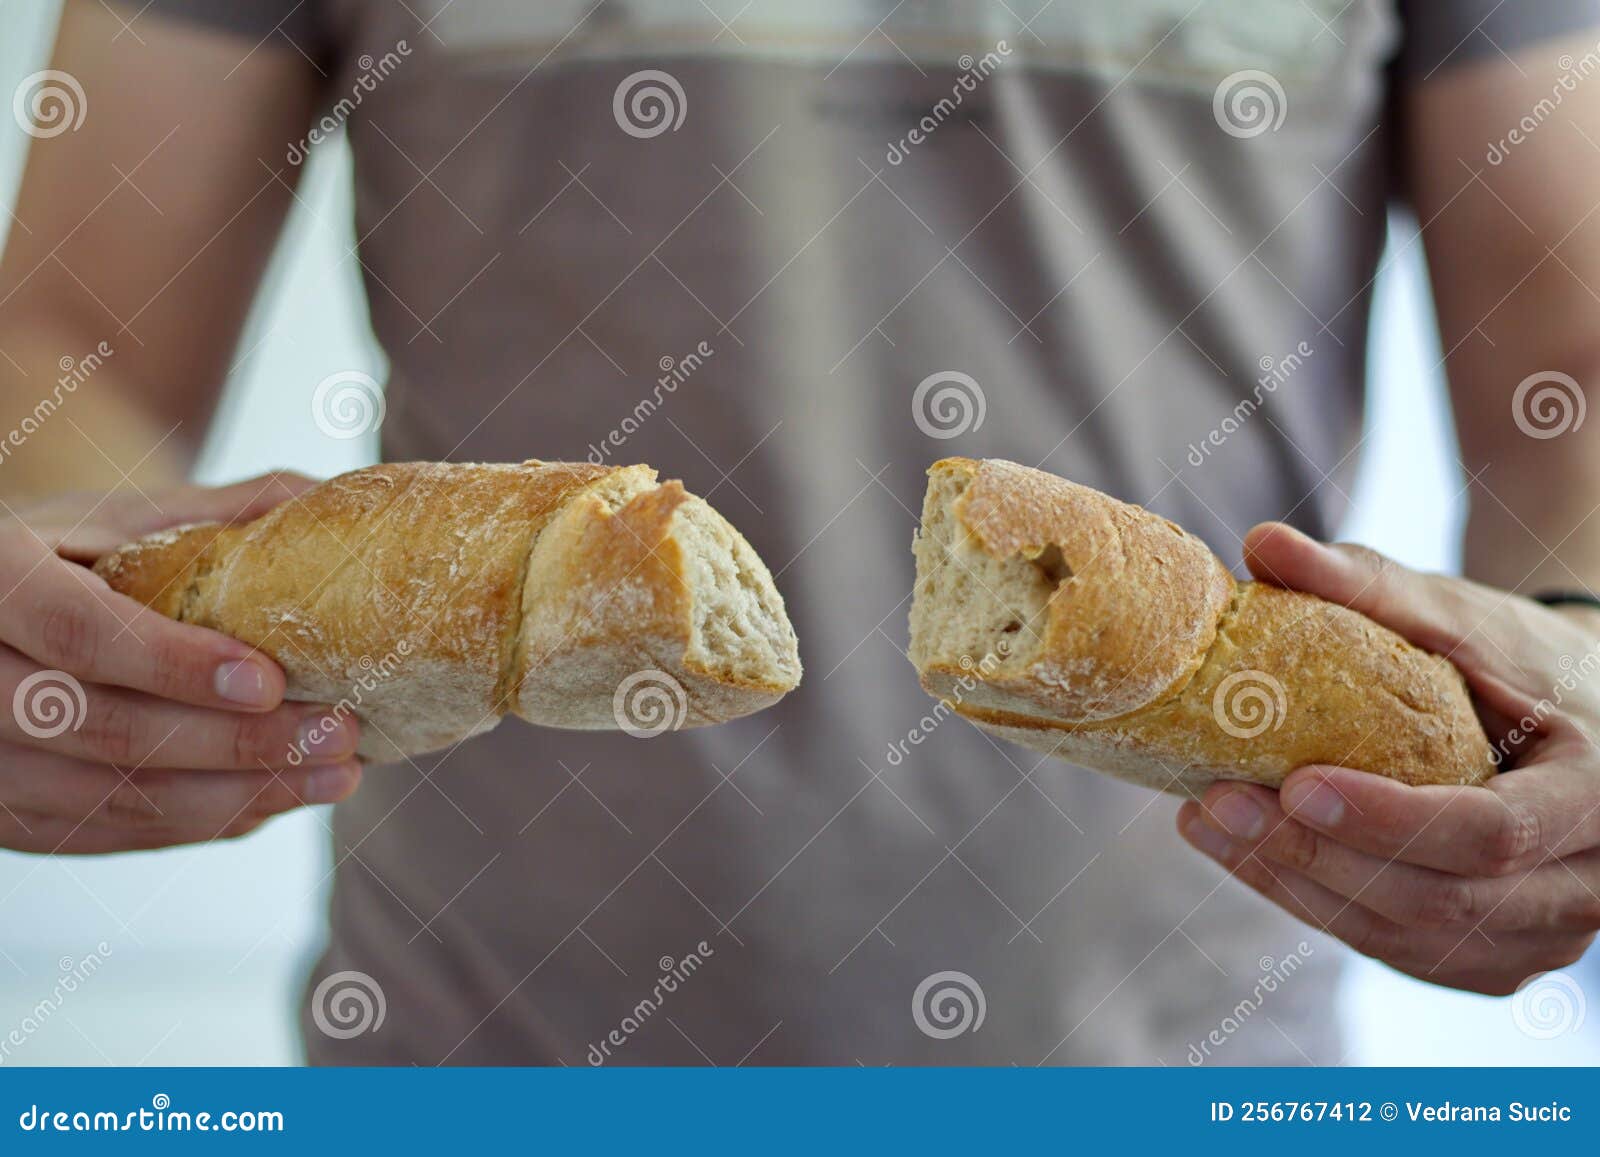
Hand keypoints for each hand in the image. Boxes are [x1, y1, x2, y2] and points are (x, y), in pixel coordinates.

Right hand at [0, 473, 360, 853]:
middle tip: (338, 734)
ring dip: (239, 795)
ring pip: (113, 796)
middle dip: (235, 743)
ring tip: (335, 775)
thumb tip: (334, 501)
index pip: (75, 631)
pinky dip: (206, 821)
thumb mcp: (128, 516)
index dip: (172, 663)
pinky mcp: (13, 817)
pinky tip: (279, 799)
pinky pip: (114, 832)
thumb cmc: (75, 552)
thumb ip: (224, 512)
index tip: (269, 679)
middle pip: (103, 729)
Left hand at [1178, 523, 1599, 994]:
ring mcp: (1543, 933)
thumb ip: (1367, 585)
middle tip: (1214, 805)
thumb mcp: (1455, 612)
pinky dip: (1314, 905)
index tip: (1293, 786)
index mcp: (1597, 793)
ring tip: (1206, 824)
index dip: (1389, 821)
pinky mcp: (1492, 954)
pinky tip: (1246, 855)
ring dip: (1296, 888)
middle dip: (1314, 858)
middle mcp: (1585, 883)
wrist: (1570, 715)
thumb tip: (1262, 543)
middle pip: (1440, 901)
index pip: (1492, 834)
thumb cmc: (1514, 656)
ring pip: (1409, 938)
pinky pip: (1397, 949)